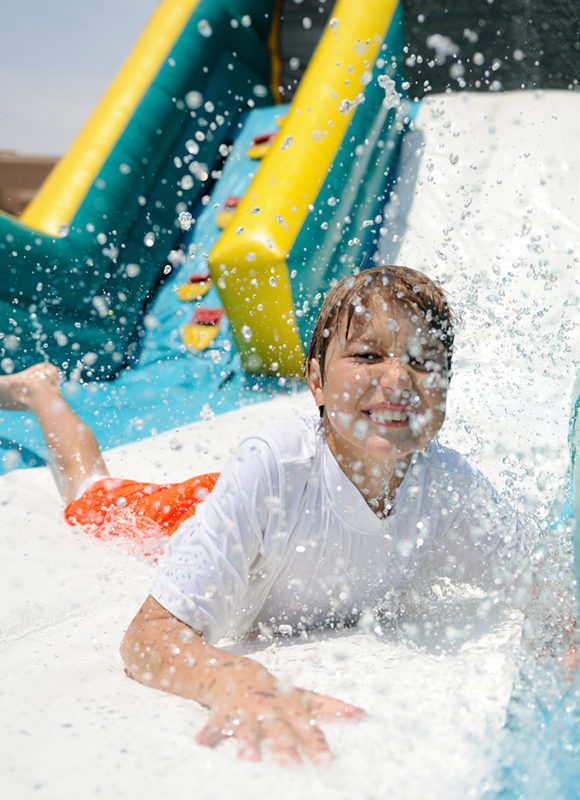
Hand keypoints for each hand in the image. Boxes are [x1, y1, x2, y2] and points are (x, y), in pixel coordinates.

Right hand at [195, 680, 365, 764]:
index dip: (318, 746)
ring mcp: (246, 711)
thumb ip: (329, 707)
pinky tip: (201, 744)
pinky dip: (208, 733)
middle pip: (279, 732)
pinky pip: (214, 724)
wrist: (235, 672)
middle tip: (292, 766)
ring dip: (247, 743)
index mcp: (290, 709)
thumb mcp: (301, 697)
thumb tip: (362, 715)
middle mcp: (269, 711)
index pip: (308, 729)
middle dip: (286, 748)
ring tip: (249, 758)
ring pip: (247, 729)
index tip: (329, 764)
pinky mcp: (224, 711)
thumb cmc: (273, 692)